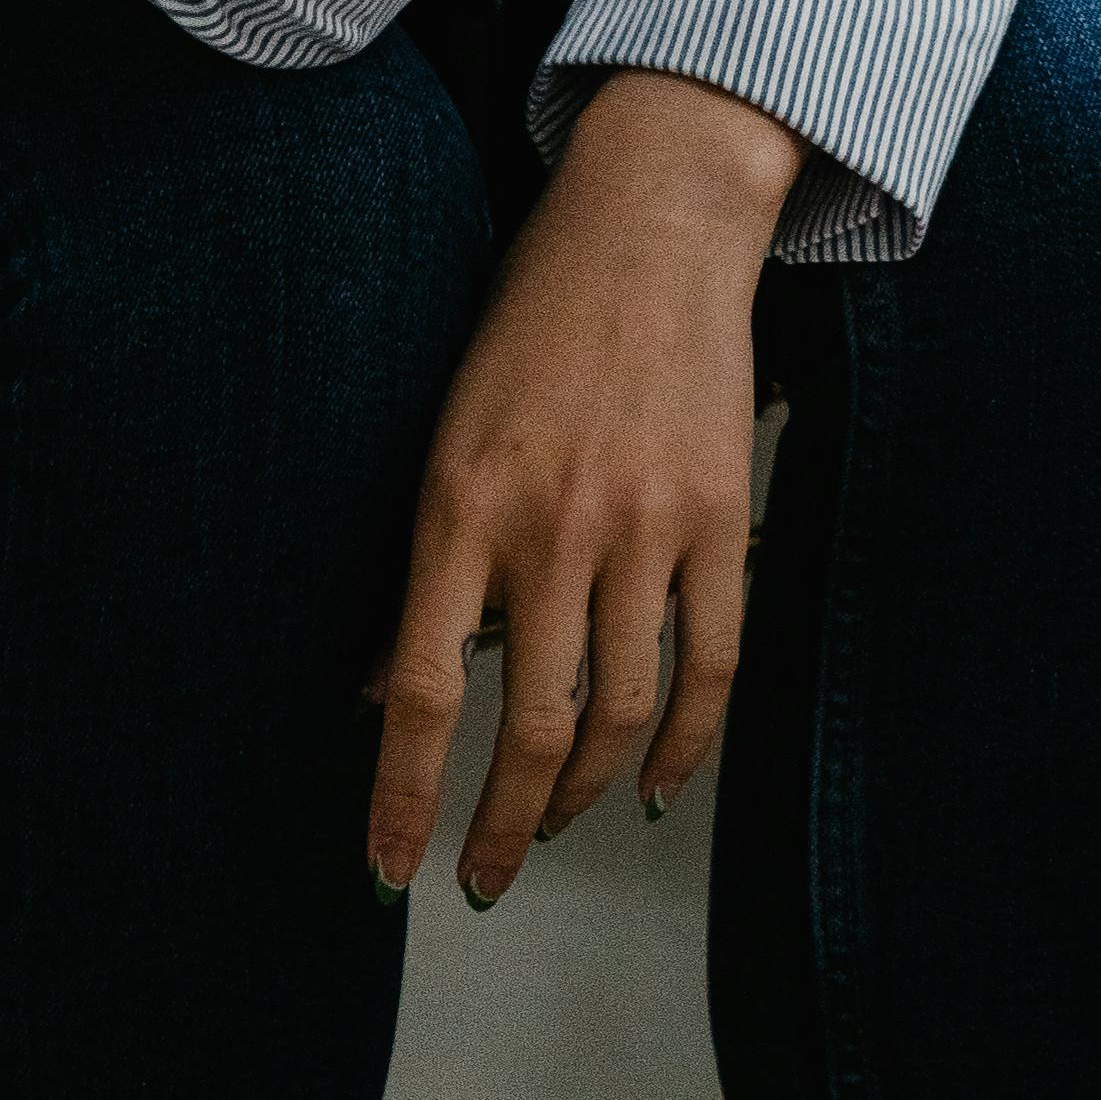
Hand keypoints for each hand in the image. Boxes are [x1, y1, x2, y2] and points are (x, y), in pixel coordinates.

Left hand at [365, 67, 802, 905]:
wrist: (652, 223)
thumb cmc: (534, 321)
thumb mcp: (446, 431)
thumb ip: (430, 562)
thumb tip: (383, 692)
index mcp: (459, 501)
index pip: (419, 688)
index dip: (402, 796)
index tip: (385, 872)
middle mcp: (549, 525)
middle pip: (526, 723)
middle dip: (501, 824)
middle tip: (483, 877)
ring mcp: (642, 524)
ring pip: (618, 711)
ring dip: (581, 792)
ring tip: (554, 821)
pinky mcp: (717, 516)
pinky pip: (709, 665)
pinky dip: (683, 746)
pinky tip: (651, 786)